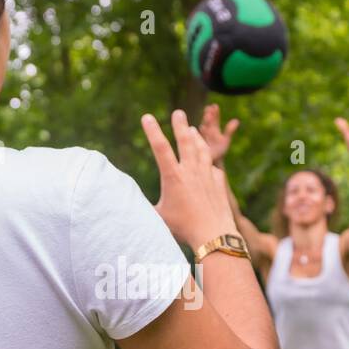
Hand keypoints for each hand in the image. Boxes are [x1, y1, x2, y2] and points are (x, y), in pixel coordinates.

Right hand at [141, 110, 235, 248]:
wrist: (213, 234)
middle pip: (185, 141)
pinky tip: (207, 161)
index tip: (147, 117)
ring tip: (193, 129)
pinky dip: (208, 161)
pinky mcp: (219, 182)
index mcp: (173, 177)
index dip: (152, 130)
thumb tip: (129, 205)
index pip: (160, 148)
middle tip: (178, 113)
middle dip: (180, 124)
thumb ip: (147, 206)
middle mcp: (191, 171)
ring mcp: (207, 174)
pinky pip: (213, 167)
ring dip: (196, 138)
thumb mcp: (159, 217)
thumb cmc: (183, 228)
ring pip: (202, 149)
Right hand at [199, 103, 239, 164]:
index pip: (214, 119)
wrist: (212, 164)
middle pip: (207, 124)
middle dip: (207, 118)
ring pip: (203, 133)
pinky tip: (199, 139)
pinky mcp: (199, 149)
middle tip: (208, 110)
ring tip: (204, 124)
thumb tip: (237, 120)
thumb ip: (230, 131)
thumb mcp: (225, 140)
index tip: (214, 106)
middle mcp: (206, 133)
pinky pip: (200, 143)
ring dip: (203, 129)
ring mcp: (201, 140)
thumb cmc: (219, 151)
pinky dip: (199, 140)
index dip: (214, 113)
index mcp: (213, 130)